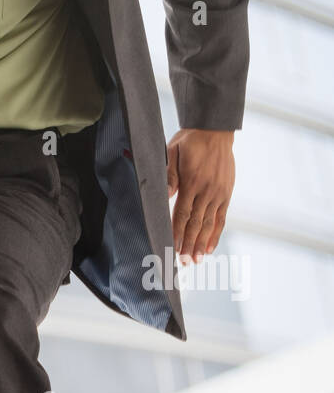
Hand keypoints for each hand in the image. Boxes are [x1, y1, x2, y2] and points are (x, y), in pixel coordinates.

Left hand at [166, 128, 235, 262]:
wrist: (215, 131)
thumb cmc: (189, 142)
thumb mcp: (173, 152)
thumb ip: (169, 175)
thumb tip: (165, 196)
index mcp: (192, 181)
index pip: (183, 212)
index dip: (177, 232)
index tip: (172, 247)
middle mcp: (207, 190)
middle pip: (196, 223)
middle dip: (189, 244)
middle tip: (184, 262)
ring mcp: (219, 193)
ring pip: (210, 224)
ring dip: (202, 243)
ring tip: (196, 260)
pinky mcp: (227, 194)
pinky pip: (221, 218)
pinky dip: (216, 234)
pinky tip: (210, 247)